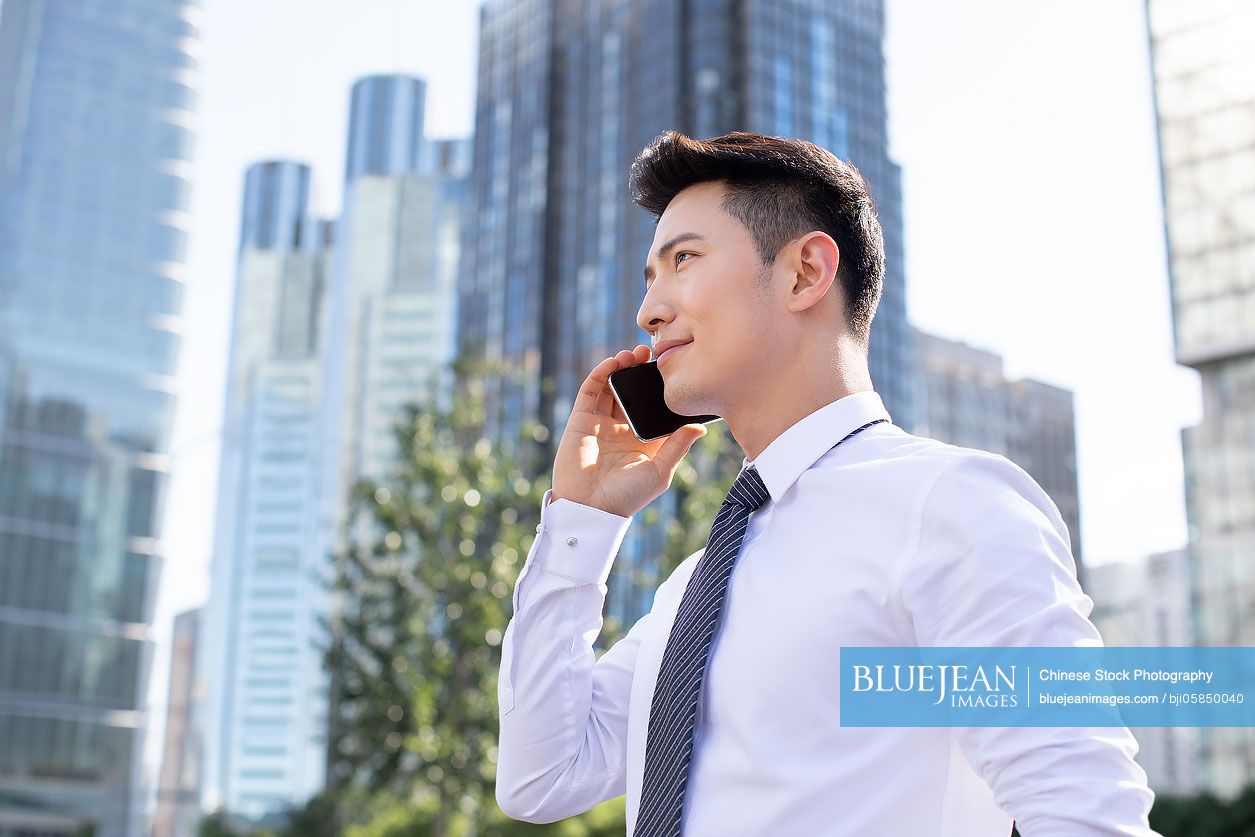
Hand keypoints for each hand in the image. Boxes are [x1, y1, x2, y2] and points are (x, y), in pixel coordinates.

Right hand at [551, 345, 707, 517]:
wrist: (590, 507)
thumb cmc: (627, 496)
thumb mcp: (660, 471)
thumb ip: (678, 446)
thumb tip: (702, 426)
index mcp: (643, 440)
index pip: (653, 406)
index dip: (659, 388)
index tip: (671, 369)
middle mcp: (622, 428)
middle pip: (632, 391)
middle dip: (640, 372)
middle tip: (651, 353)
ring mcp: (600, 422)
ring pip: (611, 386)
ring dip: (622, 367)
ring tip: (634, 354)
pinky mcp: (581, 420)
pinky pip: (591, 391)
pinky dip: (601, 374)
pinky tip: (614, 363)